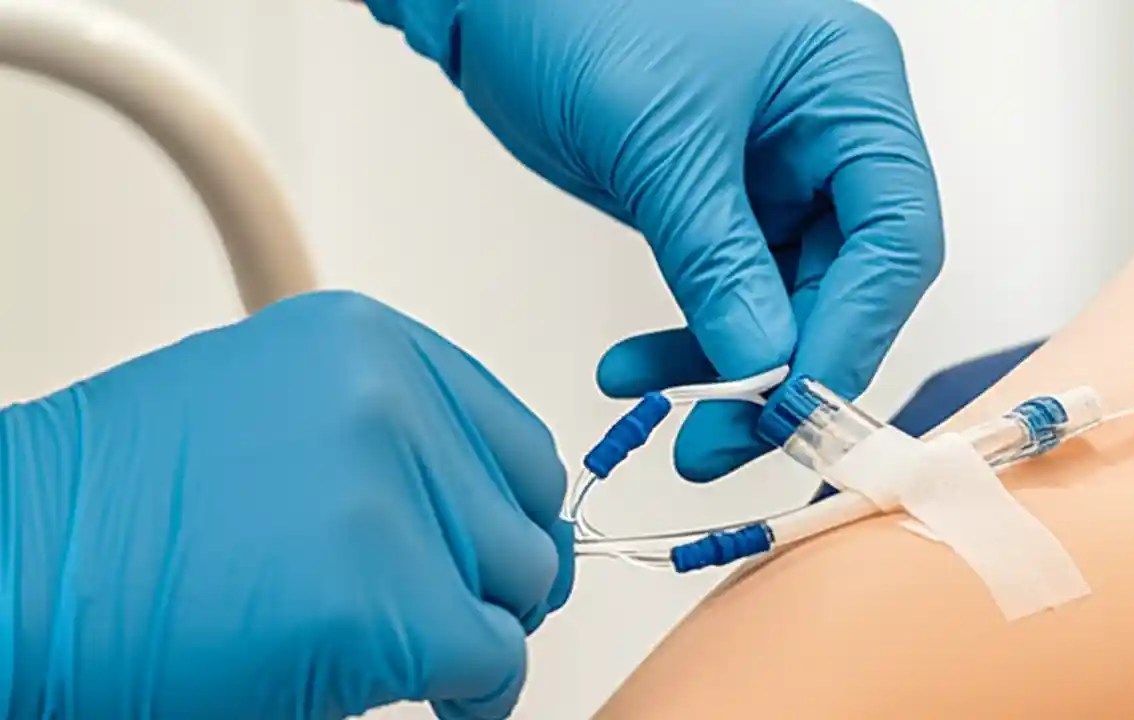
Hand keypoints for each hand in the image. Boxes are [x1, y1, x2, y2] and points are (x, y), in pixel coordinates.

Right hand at [0, 291, 570, 719]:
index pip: (515, 442)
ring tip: (405, 653)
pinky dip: (475, 695)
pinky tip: (424, 698)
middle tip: (451, 620)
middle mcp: (390, 396)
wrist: (13, 571)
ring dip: (477, 633)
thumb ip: (385, 440)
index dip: (508, 517)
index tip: (486, 560)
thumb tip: (480, 506)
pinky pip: (492, 660)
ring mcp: (388, 489)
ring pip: (520, 585)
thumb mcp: (274, 414)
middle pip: (527, 512)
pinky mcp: (381, 594)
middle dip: (497, 579)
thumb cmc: (118, 511)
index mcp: (368, 342)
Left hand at [364, 0, 942, 480]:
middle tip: (724, 442)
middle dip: (786, 371)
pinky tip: (634, 370)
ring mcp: (777, 173)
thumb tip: (763, 364)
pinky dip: (692, 339)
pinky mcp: (723, 203)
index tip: (794, 405)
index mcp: (849, 90)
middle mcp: (829, 135)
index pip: (896, 236)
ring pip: (787, 302)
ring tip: (673, 427)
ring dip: (730, 370)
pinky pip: (731, 292)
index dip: (853, 332)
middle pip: (850, 283)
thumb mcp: (658, 140)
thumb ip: (716, 257)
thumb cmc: (581, 9)